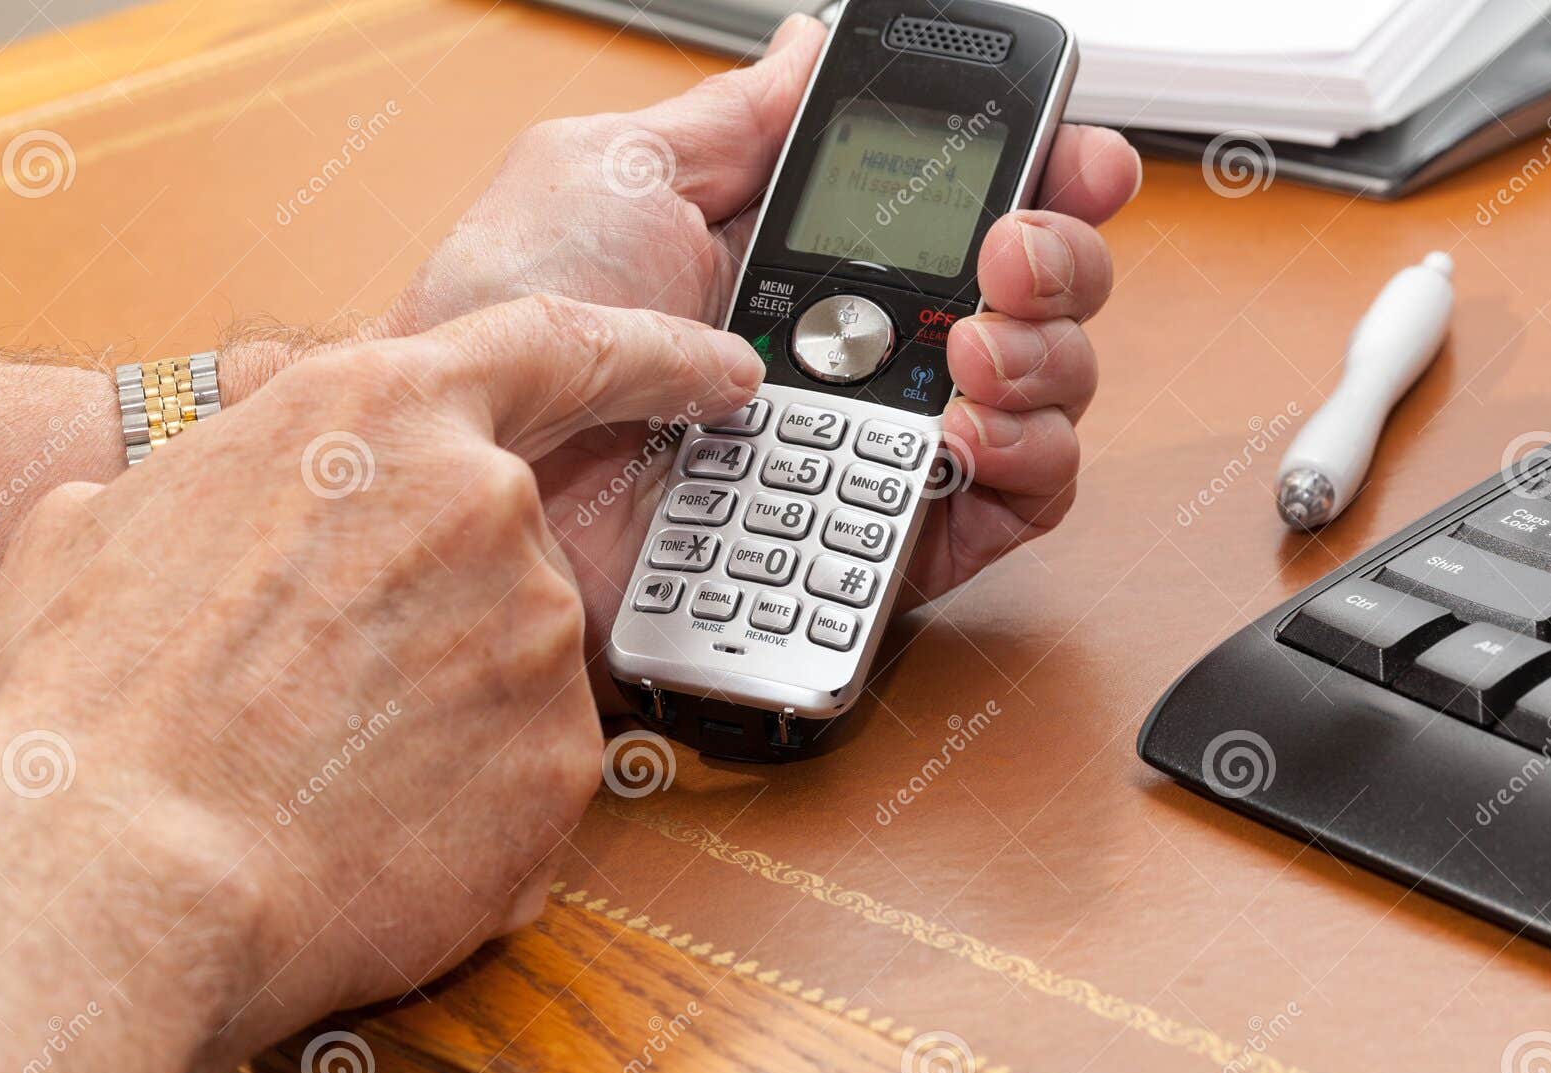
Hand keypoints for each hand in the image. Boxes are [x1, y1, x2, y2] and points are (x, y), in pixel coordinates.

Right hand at [0, 296, 757, 1072]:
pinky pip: (533, 764)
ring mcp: (541, 633)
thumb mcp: (124, 521)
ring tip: (330, 761)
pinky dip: (474, 791)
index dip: (656, 358)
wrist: (127, 876)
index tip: (725, 376)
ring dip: (449, 708)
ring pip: (520, 665)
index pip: (562, 349)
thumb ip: (239, 482)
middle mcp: (486, 507)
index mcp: (378, 416)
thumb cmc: (101, 704)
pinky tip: (379, 818)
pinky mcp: (567, 757)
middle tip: (347, 682)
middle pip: (516, 547)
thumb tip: (237, 506)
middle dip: (448, 612)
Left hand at [373, 17, 1138, 704]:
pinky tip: (963, 439)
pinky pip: (1005, 512)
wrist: (477, 460)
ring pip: (1043, 402)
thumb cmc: (513, 315)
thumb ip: (738, 121)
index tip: (1074, 159)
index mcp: (810, 261)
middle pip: (1035, 301)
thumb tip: (811, 48)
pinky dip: (1021, 469)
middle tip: (1004, 260)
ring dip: (1046, 362)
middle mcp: (860, 352)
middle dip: (1057, 263)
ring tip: (974, 357)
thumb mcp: (621, 171)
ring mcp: (873, 450)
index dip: (1045, 177)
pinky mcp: (875, 544)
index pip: (968, 215)